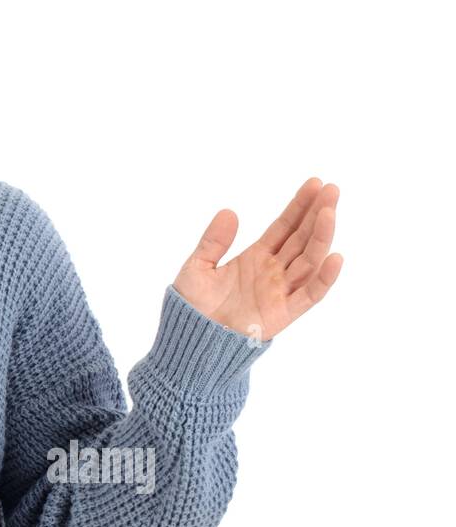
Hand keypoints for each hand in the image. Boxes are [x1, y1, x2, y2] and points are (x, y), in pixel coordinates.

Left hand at [173, 178, 342, 342]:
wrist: (190, 342)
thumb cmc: (191, 307)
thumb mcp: (197, 267)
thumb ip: (214, 241)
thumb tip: (228, 211)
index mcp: (254, 258)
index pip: (284, 227)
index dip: (299, 206)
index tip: (316, 184)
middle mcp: (273, 272)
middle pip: (302, 238)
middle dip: (317, 214)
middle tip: (332, 189)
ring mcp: (280, 292)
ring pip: (309, 260)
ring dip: (322, 237)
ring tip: (330, 212)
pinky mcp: (282, 314)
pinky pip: (309, 295)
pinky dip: (323, 278)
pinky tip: (335, 257)